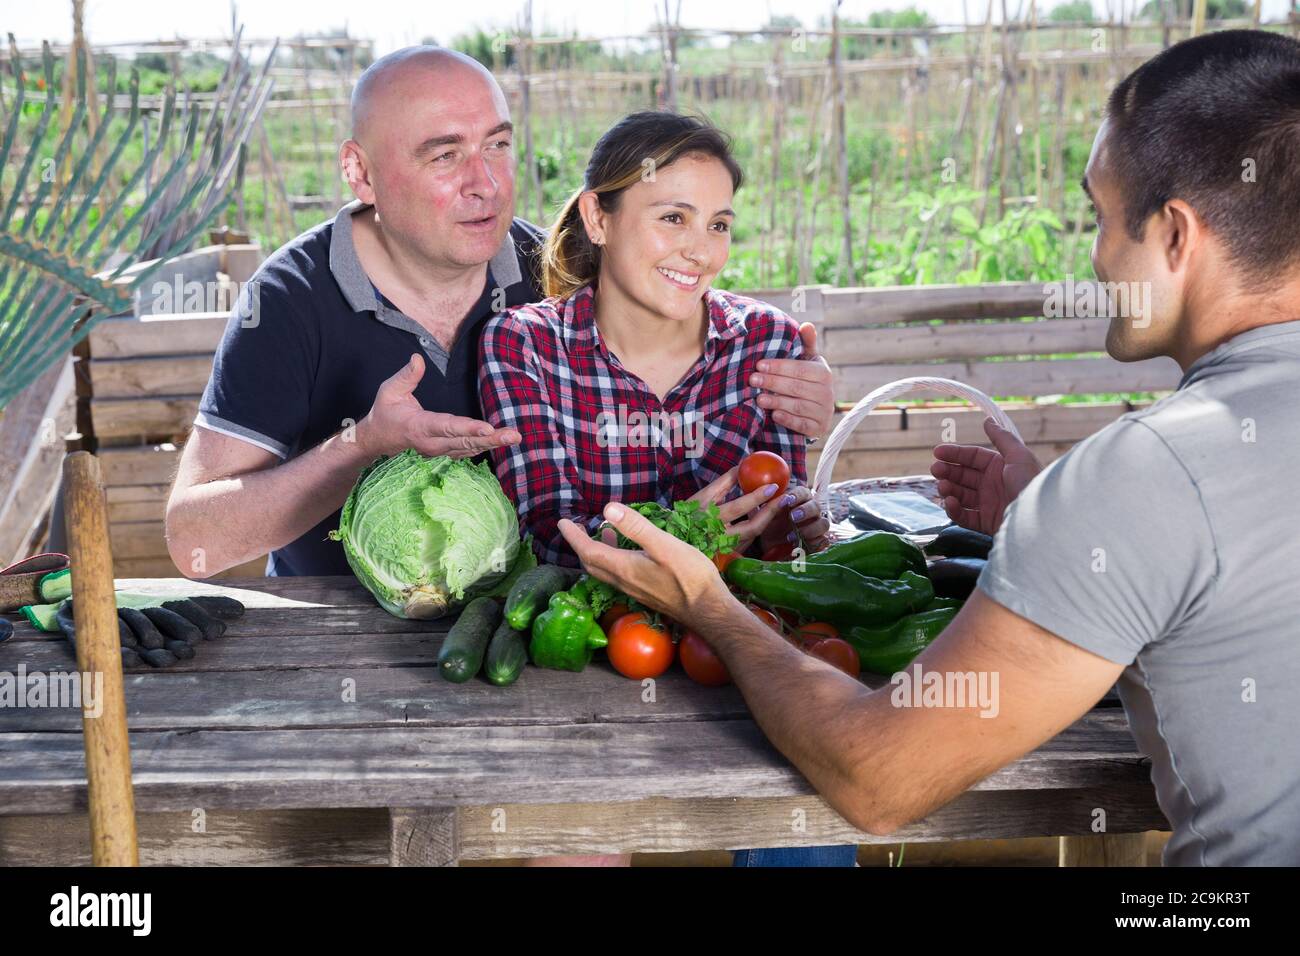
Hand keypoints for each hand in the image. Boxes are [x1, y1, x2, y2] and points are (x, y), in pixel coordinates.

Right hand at [359, 354, 520, 458]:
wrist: (377, 439)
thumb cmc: (385, 412)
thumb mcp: (389, 390)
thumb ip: (406, 376)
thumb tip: (418, 358)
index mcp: (419, 427)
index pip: (447, 427)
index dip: (468, 428)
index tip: (488, 428)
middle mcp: (431, 443)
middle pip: (465, 442)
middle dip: (491, 439)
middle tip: (514, 435)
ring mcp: (438, 451)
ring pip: (469, 448)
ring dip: (493, 443)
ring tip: (514, 438)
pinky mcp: (444, 452)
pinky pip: (467, 450)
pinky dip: (484, 447)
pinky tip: (501, 442)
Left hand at [558, 503, 734, 627]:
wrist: (708, 611)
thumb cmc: (690, 577)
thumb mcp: (664, 545)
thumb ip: (636, 527)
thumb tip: (607, 510)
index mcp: (624, 568)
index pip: (588, 551)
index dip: (573, 536)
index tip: (562, 522)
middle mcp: (623, 581)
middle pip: (592, 563)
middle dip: (580, 545)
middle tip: (575, 528)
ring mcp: (634, 590)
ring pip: (605, 570)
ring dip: (597, 552)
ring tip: (601, 533)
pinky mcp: (645, 593)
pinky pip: (618, 575)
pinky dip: (612, 559)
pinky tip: (627, 551)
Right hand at [689, 468, 790, 553]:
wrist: (676, 540)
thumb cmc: (689, 513)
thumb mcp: (703, 495)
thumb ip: (724, 482)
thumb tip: (743, 466)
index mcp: (710, 517)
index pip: (738, 507)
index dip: (757, 497)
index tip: (773, 487)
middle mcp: (718, 535)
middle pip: (752, 527)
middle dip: (771, 512)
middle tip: (785, 498)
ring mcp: (724, 548)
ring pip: (753, 536)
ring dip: (767, 520)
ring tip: (779, 506)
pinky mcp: (728, 556)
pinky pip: (748, 541)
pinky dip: (757, 528)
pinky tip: (765, 518)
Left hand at [751, 323, 834, 439]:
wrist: (818, 409)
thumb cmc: (807, 380)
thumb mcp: (808, 361)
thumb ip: (806, 344)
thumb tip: (806, 324)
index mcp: (823, 373)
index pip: (800, 369)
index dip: (779, 367)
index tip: (759, 364)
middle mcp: (827, 393)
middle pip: (796, 387)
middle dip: (772, 383)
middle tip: (752, 380)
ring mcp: (824, 412)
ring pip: (798, 406)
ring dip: (777, 402)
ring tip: (758, 398)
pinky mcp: (819, 428)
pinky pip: (802, 425)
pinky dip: (788, 420)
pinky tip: (774, 415)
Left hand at [759, 484, 831, 555]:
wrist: (769, 542)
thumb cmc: (770, 522)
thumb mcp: (766, 512)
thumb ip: (769, 503)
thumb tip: (768, 491)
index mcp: (800, 500)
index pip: (804, 492)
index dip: (798, 495)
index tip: (788, 500)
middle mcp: (811, 511)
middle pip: (817, 506)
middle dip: (806, 511)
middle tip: (793, 517)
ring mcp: (816, 526)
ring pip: (824, 524)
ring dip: (810, 529)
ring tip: (792, 536)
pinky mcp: (818, 541)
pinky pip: (824, 541)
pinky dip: (814, 543)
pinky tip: (800, 545)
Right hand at [931, 417, 1042, 535]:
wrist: (1039, 518)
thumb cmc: (1031, 483)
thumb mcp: (1019, 456)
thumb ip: (1001, 438)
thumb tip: (988, 420)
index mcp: (1000, 467)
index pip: (972, 458)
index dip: (954, 454)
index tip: (937, 452)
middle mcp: (993, 484)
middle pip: (963, 476)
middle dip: (948, 471)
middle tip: (936, 470)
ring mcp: (988, 504)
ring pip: (961, 495)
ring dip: (949, 489)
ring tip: (943, 487)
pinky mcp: (986, 523)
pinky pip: (965, 516)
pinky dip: (954, 510)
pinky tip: (950, 502)